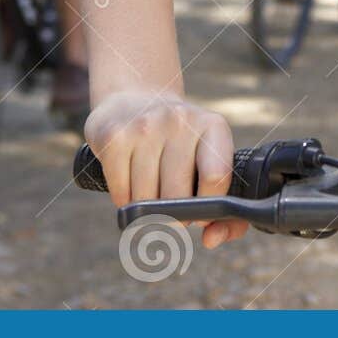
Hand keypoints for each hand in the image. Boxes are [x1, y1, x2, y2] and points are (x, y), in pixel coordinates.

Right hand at [84, 91, 247, 249]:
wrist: (134, 97)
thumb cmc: (179, 143)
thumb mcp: (207, 158)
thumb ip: (223, 207)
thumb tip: (211, 240)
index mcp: (213, 125)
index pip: (216, 177)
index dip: (208, 208)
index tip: (201, 215)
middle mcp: (180, 121)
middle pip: (178, 196)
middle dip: (175, 215)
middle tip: (172, 208)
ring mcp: (145, 126)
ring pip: (146, 199)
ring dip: (147, 210)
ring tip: (151, 191)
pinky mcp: (114, 137)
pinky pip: (121, 195)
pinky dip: (125, 203)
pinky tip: (131, 185)